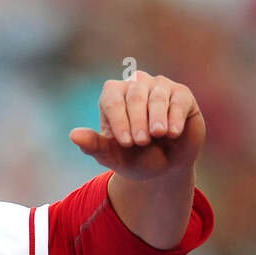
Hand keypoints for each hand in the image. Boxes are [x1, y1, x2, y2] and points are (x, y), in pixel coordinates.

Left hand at [69, 71, 205, 181]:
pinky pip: (178, 100)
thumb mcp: (114, 156)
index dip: (119, 120)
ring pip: (157, 96)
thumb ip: (94, 146)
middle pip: (134, 96)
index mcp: (113, 96)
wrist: (165, 169)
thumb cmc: (135, 158)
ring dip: (156, 118)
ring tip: (158, 134)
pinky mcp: (181, 95)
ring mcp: (159, 87)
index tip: (125, 143)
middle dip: (137, 120)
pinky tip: (172, 133)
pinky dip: (174, 117)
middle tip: (141, 141)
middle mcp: (136, 85)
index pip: (113, 99)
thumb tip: (73, 135)